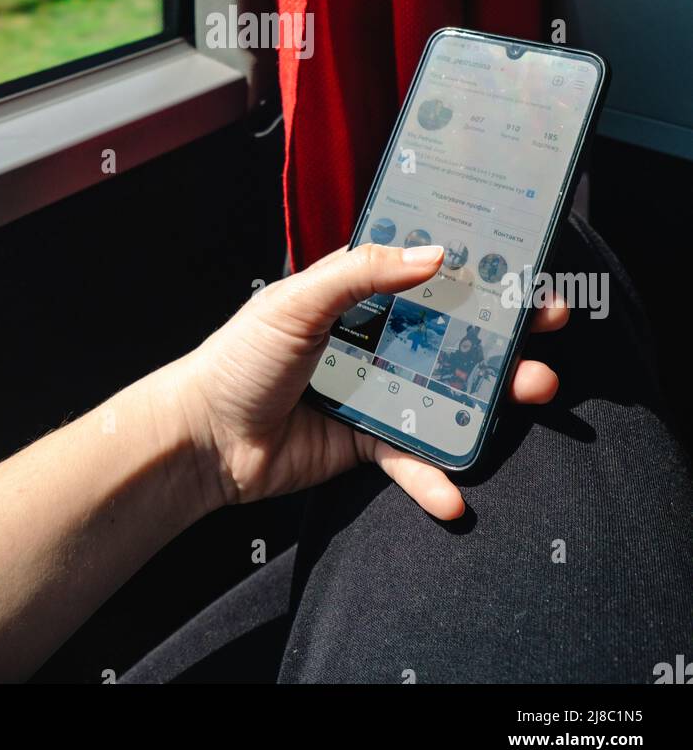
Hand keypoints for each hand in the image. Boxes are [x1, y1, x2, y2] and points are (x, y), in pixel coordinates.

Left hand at [177, 243, 565, 520]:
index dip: (471, 267)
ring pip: (445, 392)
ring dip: (491, 397)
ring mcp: (373, 391)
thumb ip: (361, 273)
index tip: (520, 263)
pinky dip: (432, 478)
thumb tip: (434, 254)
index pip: (423, 272)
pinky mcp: (365, 442)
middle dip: (503, 330)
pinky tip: (455, 495)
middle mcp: (372, 339)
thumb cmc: (238, 358)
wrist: (201, 441)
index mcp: (354, 294)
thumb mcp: (296, 302)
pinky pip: (410, 457)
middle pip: (450, 331)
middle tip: (547, 324)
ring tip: (534, 390)